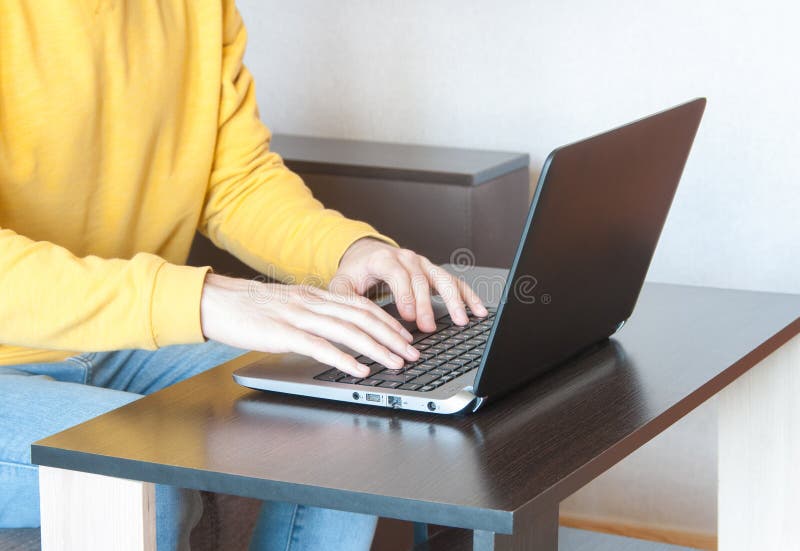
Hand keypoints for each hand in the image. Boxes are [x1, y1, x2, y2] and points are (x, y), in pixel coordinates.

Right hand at [199, 273, 419, 376]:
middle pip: (362, 317)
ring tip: (395, 363)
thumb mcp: (288, 305)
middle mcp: (312, 302)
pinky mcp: (282, 333)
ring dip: (377, 349)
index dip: (387, 320)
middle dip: (392, 336)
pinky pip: (319, 346)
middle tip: (412, 353)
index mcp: (315, 295)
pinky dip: (343, 359)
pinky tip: (359, 370)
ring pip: (348, 331)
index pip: (361, 304)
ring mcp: (298, 316)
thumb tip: (334, 331)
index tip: (405, 335)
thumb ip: (312, 314)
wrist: (214, 301)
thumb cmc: (248, 308)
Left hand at [331, 238, 487, 332]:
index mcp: (383, 258)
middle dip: (426, 306)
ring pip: (442, 279)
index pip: (397, 274)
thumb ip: (345, 297)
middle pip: (421, 280)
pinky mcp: (433, 272)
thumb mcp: (342, 282)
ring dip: (454, 300)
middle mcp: (407, 258)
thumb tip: (351, 316)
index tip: (408, 316)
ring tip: (462, 320)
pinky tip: (478, 310)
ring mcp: (423, 264)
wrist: (366, 253)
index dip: (404, 294)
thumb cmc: (355, 271)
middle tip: (428, 327)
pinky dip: (467, 295)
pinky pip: (453, 282)